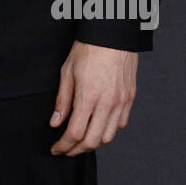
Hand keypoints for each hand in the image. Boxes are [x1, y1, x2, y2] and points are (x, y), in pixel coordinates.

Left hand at [49, 40, 137, 155]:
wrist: (113, 34)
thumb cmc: (88, 49)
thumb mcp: (67, 72)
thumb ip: (62, 101)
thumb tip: (56, 123)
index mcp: (89, 96)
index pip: (75, 133)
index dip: (64, 146)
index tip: (56, 149)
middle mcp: (108, 103)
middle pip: (92, 141)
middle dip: (76, 150)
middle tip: (65, 150)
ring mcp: (121, 102)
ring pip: (108, 136)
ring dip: (93, 143)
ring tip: (80, 142)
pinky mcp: (129, 98)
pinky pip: (120, 124)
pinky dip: (108, 131)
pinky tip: (98, 127)